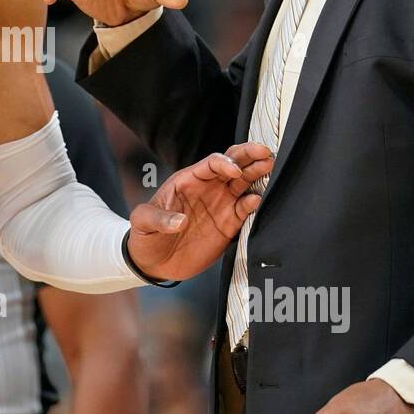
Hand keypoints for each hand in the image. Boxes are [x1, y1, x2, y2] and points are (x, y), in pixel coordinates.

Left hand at [126, 142, 272, 282]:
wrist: (153, 261)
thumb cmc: (145, 235)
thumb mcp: (142, 222)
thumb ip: (158, 219)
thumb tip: (180, 221)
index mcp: (187, 181)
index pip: (210, 164)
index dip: (225, 163)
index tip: (235, 171)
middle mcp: (208, 188)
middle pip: (233, 165)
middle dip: (249, 156)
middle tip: (265, 152)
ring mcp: (220, 205)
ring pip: (244, 183)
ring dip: (258, 173)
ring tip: (271, 166)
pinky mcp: (228, 224)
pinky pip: (245, 210)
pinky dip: (254, 203)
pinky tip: (258, 200)